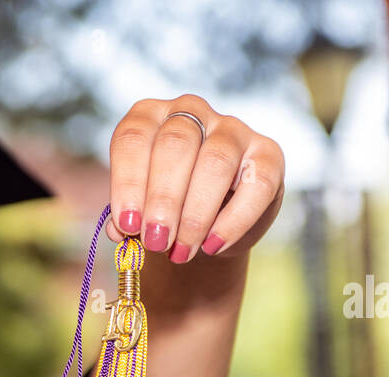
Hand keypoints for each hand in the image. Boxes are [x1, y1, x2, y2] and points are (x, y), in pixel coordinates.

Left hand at [106, 94, 284, 262]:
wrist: (207, 227)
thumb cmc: (165, 212)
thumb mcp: (141, 213)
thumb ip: (129, 218)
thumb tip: (121, 231)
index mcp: (149, 116)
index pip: (134, 138)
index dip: (128, 183)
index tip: (128, 226)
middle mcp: (190, 112)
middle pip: (175, 145)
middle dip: (163, 200)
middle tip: (156, 241)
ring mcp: (232, 129)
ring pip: (215, 161)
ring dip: (195, 214)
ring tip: (181, 251)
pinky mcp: (268, 154)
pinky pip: (257, 184)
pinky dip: (233, 221)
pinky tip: (212, 246)